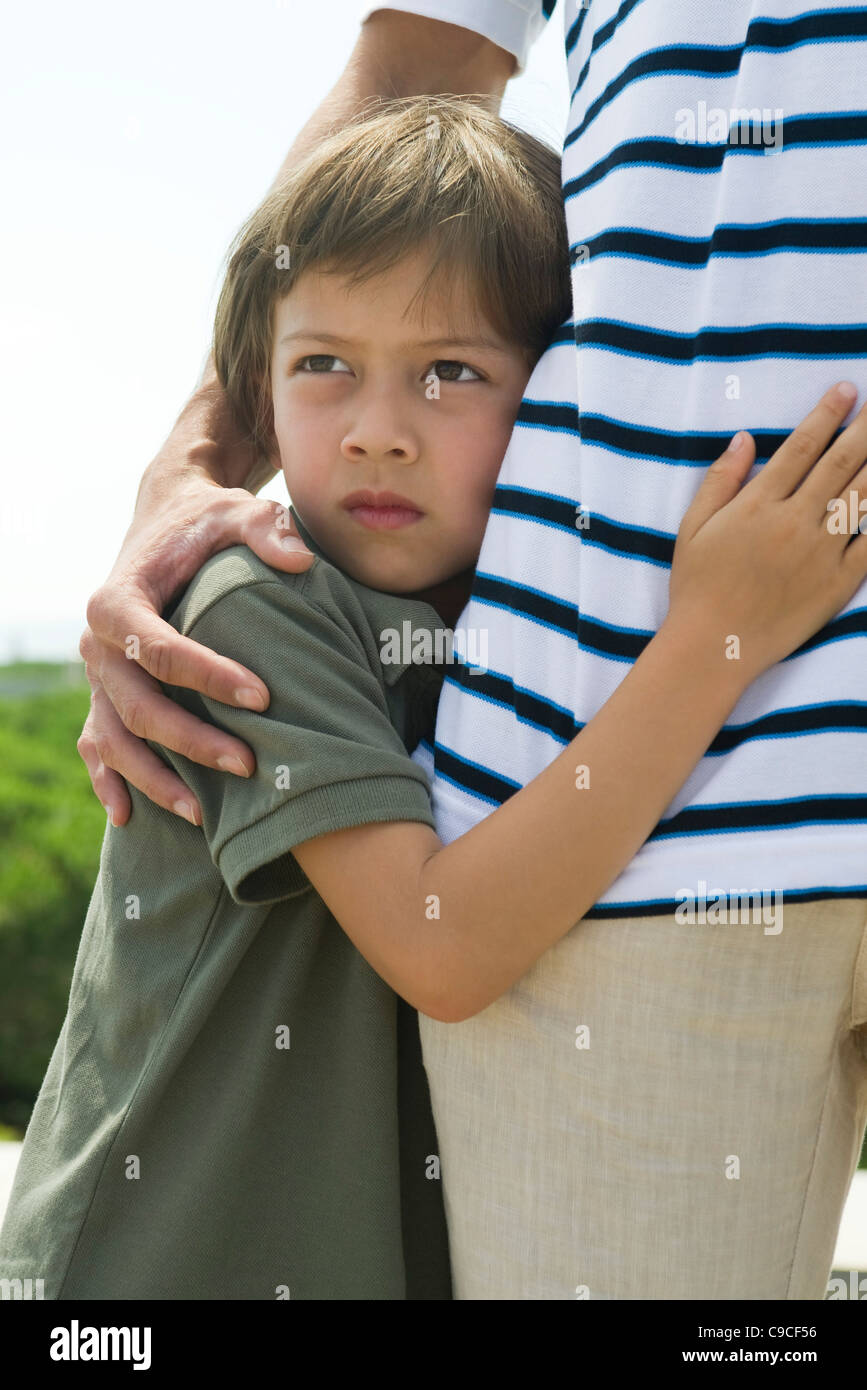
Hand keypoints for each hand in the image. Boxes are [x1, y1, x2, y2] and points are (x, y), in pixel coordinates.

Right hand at [78, 471, 312, 826]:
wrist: (163, 520)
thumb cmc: (202, 522)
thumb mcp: (235, 509)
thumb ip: (265, 527)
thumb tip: (300, 559)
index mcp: (119, 599)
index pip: (160, 648)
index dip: (209, 675)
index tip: (263, 696)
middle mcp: (97, 643)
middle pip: (137, 705)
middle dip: (189, 742)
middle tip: (247, 766)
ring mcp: (96, 675)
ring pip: (114, 738)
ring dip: (154, 779)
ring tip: (201, 815)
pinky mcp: (104, 694)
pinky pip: (97, 744)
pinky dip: (110, 780)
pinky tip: (130, 817)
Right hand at [666, 381, 866, 683]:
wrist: (714, 647)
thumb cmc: (696, 588)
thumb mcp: (692, 528)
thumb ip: (720, 481)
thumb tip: (745, 439)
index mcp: (758, 505)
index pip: (802, 447)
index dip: (827, 414)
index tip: (846, 390)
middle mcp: (794, 522)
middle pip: (842, 462)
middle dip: (866, 427)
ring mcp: (821, 552)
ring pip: (863, 496)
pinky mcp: (838, 582)